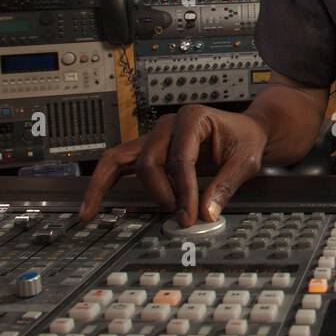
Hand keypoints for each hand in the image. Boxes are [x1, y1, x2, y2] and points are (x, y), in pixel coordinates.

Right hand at [79, 104, 269, 225]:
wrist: (245, 131)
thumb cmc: (245, 140)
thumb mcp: (246, 160)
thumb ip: (226, 185)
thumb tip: (206, 213)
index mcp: (193, 118)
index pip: (180, 159)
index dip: (184, 191)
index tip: (191, 215)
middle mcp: (168, 124)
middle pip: (149, 162)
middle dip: (163, 194)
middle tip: (181, 216)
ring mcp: (153, 136)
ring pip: (120, 159)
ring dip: (110, 187)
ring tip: (90, 213)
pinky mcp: (147, 150)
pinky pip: (116, 163)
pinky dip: (101, 182)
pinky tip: (90, 206)